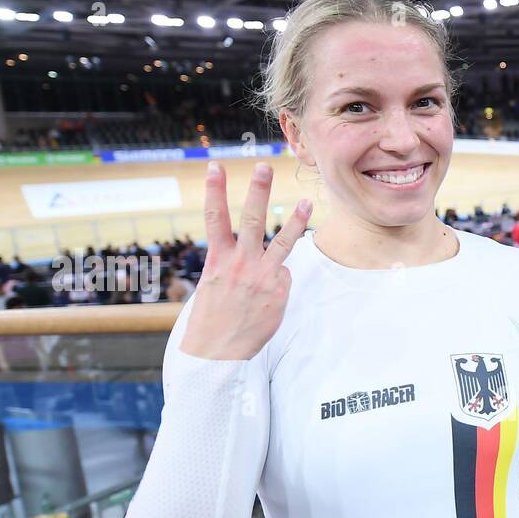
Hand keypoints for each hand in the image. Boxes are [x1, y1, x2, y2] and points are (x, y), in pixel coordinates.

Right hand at [179, 161, 312, 359]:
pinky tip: (268, 297)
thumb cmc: (213, 318)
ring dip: (295, 221)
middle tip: (264, 167)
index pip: (214, 217)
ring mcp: (262, 276)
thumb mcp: (213, 285)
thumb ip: (230, 264)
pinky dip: (279, 280)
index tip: (216, 167)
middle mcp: (240, 263)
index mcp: (217, 260)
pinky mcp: (279, 291)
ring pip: (282, 242)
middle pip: (252, 219)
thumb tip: (254, 257)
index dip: (215, 190)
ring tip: (305, 202)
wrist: (219, 351)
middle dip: (259, 191)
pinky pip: (284, 276)